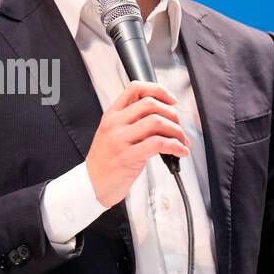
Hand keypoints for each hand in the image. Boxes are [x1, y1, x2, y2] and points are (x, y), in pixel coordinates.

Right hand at [85, 82, 188, 207]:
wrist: (92, 184)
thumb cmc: (106, 162)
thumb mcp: (113, 134)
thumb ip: (132, 122)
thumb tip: (164, 117)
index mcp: (112, 115)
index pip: (135, 89)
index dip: (158, 90)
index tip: (171, 100)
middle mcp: (114, 124)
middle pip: (150, 104)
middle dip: (173, 114)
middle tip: (178, 127)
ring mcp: (119, 139)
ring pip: (156, 122)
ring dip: (176, 131)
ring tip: (180, 141)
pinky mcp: (127, 156)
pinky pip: (158, 143)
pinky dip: (175, 146)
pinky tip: (179, 151)